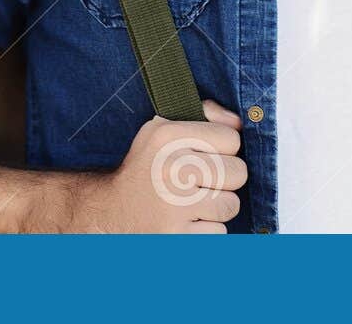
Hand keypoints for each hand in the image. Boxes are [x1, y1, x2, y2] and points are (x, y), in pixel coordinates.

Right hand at [72, 99, 246, 232]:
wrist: (111, 210)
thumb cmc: (147, 168)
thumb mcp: (164, 130)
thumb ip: (204, 116)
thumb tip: (240, 121)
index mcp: (168, 135)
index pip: (231, 138)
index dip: (222, 150)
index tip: (203, 157)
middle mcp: (171, 166)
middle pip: (238, 172)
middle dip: (224, 181)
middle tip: (198, 184)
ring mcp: (174, 204)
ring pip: (231, 205)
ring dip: (216, 208)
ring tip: (191, 204)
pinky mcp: (177, 236)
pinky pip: (218, 233)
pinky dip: (206, 232)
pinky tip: (184, 223)